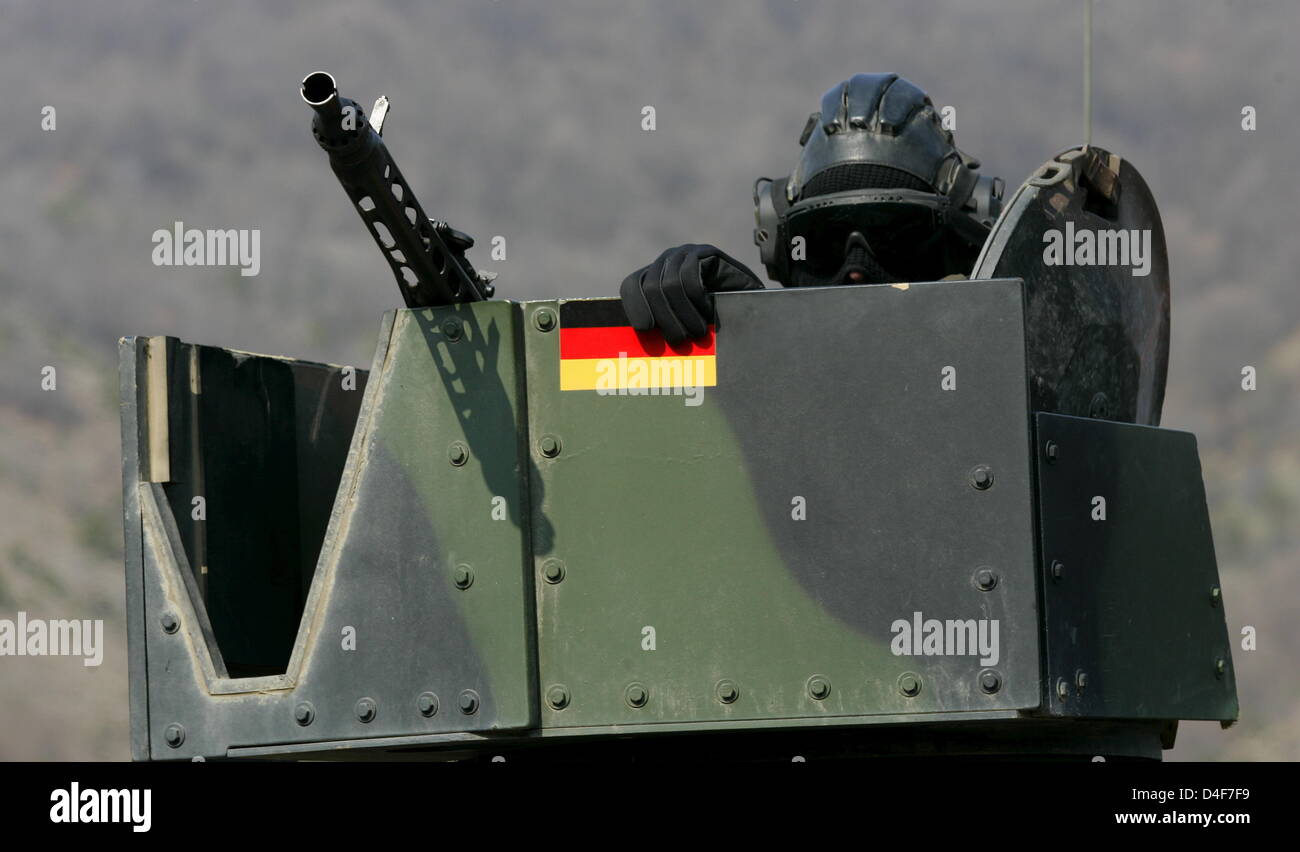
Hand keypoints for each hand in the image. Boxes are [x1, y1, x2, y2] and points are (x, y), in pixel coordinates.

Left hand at [619, 244, 763, 345]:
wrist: (751, 306)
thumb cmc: (712, 322)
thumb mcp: (680, 323)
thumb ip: (661, 324)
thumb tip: (636, 339)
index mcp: (653, 276)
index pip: (631, 284)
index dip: (635, 306)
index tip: (646, 329)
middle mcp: (665, 261)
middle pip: (651, 287)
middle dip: (665, 319)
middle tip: (680, 341)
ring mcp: (685, 254)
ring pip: (669, 284)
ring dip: (684, 314)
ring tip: (697, 332)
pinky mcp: (705, 252)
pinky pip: (690, 277)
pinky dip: (697, 299)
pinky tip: (708, 310)